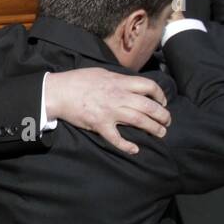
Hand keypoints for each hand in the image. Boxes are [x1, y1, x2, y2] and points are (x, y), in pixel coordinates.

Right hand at [43, 68, 170, 154]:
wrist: (57, 92)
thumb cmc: (76, 80)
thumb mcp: (101, 73)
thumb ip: (117, 79)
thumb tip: (129, 83)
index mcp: (119, 83)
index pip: (149, 86)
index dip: (160, 95)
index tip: (162, 102)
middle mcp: (119, 97)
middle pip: (149, 107)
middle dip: (163, 115)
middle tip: (167, 121)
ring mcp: (110, 112)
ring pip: (140, 121)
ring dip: (154, 129)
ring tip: (161, 133)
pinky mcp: (100, 125)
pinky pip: (117, 138)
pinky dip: (127, 146)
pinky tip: (135, 149)